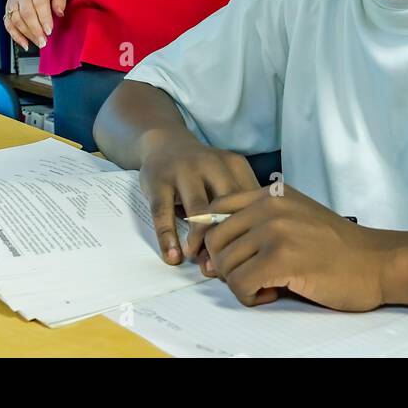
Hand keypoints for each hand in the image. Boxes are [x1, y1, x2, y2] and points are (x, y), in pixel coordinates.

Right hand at [4, 0, 65, 49]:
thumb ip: (60, 0)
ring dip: (27, 34)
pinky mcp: (7, 8)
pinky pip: (8, 24)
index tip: (49, 31)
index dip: (44, 18)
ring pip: (16, 20)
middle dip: (35, 29)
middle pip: (26, 13)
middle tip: (43, 41)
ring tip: (38, 43)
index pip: (39, 3)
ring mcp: (13, 1)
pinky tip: (25, 44)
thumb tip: (60, 14)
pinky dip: (15, 35)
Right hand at [138, 137, 258, 264]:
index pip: (248, 202)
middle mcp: (212, 165)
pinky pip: (163, 212)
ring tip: (196, 260)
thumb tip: (240, 257)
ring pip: (198, 210)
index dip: (249, 232)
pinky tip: (172, 256)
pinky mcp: (158, 180)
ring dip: (198, 241)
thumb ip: (233, 209)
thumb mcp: (224, 179)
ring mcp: (183, 171)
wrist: (164, 142)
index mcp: (234, 166)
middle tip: (221, 265)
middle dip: (226, 239)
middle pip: (227, 207)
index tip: (245, 257)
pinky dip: (168, 238)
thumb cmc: (201, 172)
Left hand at [201, 186, 391, 311]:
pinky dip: (251, 297)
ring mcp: (275, 230)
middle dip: (224, 266)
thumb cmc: (337, 247)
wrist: (376, 262)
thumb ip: (257, 224)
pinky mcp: (282, 258)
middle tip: (250, 278)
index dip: (207, 239)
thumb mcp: (295, 218)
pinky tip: (274, 293)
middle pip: (214, 240)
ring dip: (241, 284)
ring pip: (225, 265)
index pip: (214, 210)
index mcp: (270, 194)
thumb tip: (210, 253)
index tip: (218, 259)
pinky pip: (241, 284)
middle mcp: (269, 206)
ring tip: (269, 285)